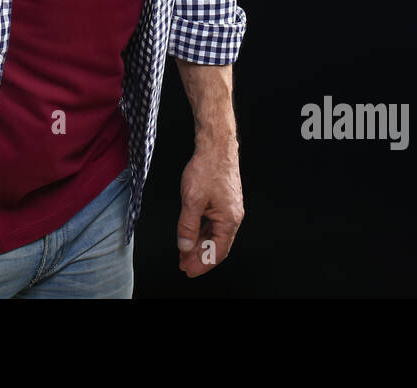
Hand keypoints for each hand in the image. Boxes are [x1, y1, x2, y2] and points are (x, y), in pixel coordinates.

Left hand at [176, 146, 242, 276]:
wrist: (216, 146)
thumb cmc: (208, 168)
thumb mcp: (192, 200)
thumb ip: (188, 226)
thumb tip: (185, 246)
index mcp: (229, 219)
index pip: (217, 251)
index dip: (203, 264)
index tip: (189, 270)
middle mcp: (232, 216)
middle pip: (217, 245)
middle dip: (200, 257)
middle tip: (184, 264)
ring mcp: (229, 209)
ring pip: (214, 234)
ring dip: (200, 245)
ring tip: (185, 253)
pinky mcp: (224, 201)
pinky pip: (213, 223)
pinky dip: (202, 232)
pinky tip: (192, 235)